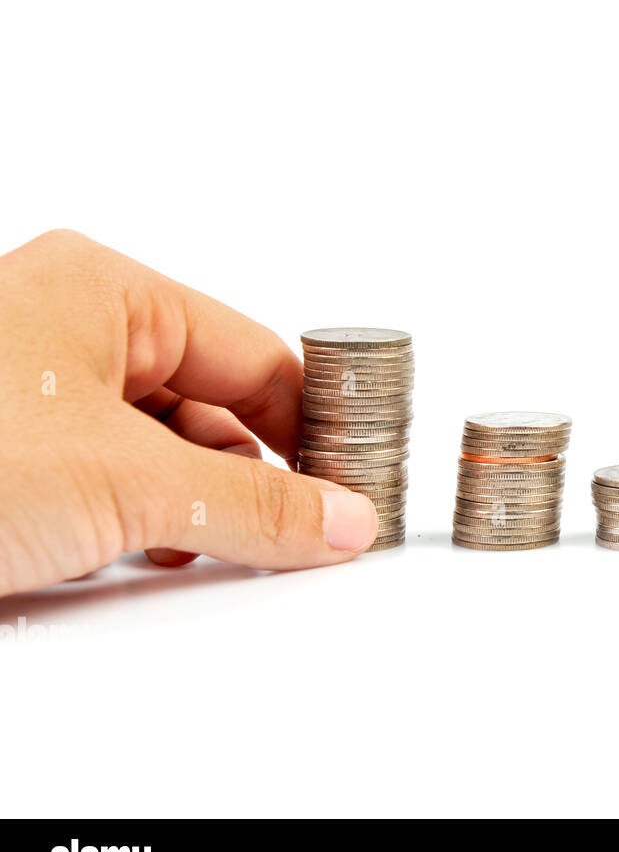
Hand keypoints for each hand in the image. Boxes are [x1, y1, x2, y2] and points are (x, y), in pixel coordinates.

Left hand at [0, 230, 377, 594]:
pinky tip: (133, 560)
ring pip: (155, 453)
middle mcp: (66, 329)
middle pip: (211, 408)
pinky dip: (129, 527)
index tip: (352, 487)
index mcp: (103, 290)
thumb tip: (341, 518)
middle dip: (247, 480)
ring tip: (202, 551)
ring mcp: (29, 395)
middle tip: (296, 535)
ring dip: (186, 510)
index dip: (313, 425)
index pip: (255, 356)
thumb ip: (249, 505)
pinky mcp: (5, 459)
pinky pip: (101, 486)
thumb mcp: (122, 479)